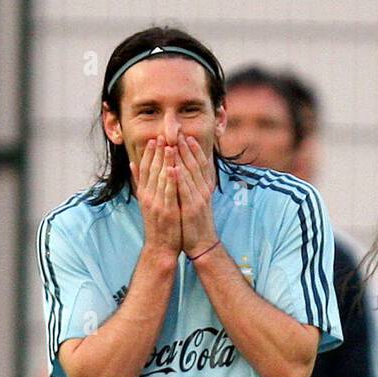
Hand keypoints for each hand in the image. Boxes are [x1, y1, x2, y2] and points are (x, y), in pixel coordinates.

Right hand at [129, 137, 181, 256]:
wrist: (160, 247)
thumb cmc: (157, 225)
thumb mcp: (146, 202)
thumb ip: (140, 182)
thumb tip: (132, 164)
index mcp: (144, 193)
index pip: (145, 168)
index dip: (149, 153)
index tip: (154, 139)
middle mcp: (148, 196)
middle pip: (152, 170)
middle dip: (157, 152)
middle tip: (162, 136)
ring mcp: (157, 203)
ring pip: (160, 178)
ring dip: (164, 161)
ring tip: (168, 146)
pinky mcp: (166, 211)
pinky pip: (169, 193)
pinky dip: (170, 180)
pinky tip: (173, 168)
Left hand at [176, 132, 217, 257]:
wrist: (202, 244)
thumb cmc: (195, 224)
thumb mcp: (195, 203)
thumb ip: (191, 188)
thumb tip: (186, 175)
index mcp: (204, 189)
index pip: (201, 165)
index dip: (195, 150)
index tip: (187, 136)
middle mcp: (203, 191)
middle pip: (196, 165)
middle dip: (187, 148)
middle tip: (179, 132)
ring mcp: (199, 199)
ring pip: (190, 174)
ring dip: (183, 158)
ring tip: (175, 143)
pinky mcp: (192, 209)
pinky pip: (185, 190)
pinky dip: (180, 178)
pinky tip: (173, 167)